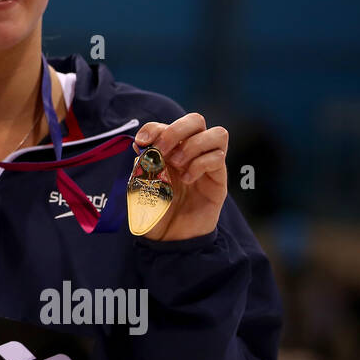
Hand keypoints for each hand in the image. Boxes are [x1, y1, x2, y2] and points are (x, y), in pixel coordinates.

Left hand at [133, 113, 227, 241]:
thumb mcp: (141, 187)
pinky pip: (219, 158)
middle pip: (196, 120)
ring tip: (178, 165)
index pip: (166, 125)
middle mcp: (190, 152)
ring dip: (193, 145)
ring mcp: (208, 164)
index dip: (154, 128)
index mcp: (168, 151)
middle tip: (162, 150)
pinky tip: (187, 180)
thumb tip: (141, 144)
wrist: (171, 239)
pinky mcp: (219, 179)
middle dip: (177, 130)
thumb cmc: (155, 212)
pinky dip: (200, 164)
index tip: (142, 142)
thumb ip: (142, 165)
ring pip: (217, 133)